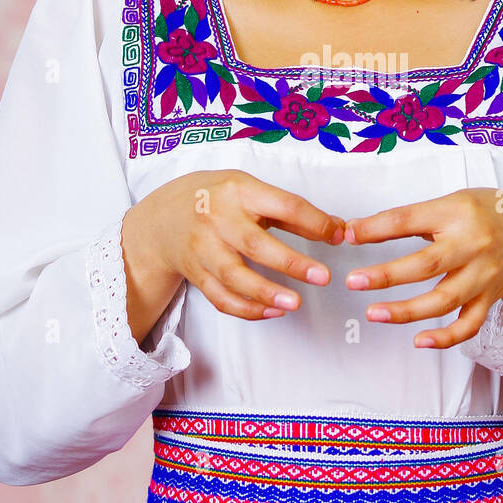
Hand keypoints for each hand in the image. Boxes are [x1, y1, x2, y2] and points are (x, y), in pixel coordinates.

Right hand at [122, 170, 346, 334]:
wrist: (163, 216)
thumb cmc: (218, 199)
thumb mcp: (250, 191)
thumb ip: (291, 211)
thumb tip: (338, 229)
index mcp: (239, 191)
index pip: (282, 206)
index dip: (314, 222)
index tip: (338, 236)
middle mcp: (217, 219)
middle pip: (255, 244)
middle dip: (291, 263)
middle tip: (323, 277)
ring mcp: (203, 248)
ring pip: (234, 276)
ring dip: (266, 292)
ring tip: (295, 303)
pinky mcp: (195, 273)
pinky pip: (221, 297)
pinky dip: (246, 309)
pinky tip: (272, 311)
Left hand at [342, 189, 502, 349]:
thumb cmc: (483, 213)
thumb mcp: (449, 202)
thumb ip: (409, 219)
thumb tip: (355, 231)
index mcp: (457, 213)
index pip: (409, 220)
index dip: (375, 229)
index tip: (348, 236)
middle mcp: (472, 245)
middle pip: (426, 264)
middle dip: (386, 276)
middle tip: (353, 281)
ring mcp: (483, 275)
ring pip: (444, 299)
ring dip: (407, 310)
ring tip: (374, 313)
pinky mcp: (490, 298)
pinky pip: (468, 324)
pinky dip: (445, 337)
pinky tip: (419, 341)